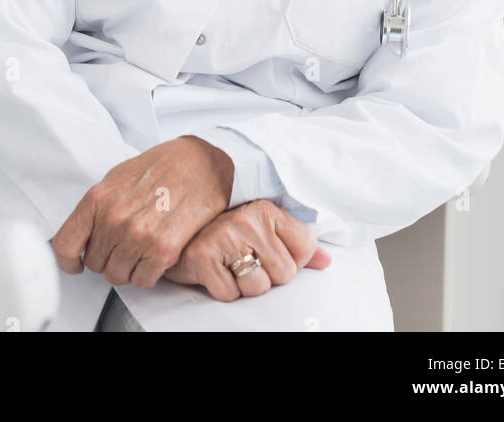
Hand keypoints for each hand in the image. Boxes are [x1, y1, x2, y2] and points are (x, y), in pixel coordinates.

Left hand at [51, 136, 233, 287]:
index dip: (67, 261)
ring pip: (117, 276)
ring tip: (141, 247)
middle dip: (107, 257)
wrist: (201, 163)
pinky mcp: (162, 250)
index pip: (65, 245)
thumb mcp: (118, 177)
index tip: (75, 264)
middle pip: (94, 264)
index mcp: (98, 199)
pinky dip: (147, 273)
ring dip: (127, 267)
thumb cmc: (162, 166)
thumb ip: (98, 207)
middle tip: (124, 242)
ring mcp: (138, 236)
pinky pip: (142, 280)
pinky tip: (154, 254)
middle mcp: (114, 219)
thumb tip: (84, 232)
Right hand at [163, 199, 331, 301]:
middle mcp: (248, 219)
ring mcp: (225, 237)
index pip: (306, 247)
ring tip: (230, 267)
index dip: (291, 260)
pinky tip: (215, 273)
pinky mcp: (204, 258)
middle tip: (244, 260)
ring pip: (259, 288)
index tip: (270, 254)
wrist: (177, 234)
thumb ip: (297, 244)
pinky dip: (222, 290)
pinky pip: (231, 295)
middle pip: (285, 274)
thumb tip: (326, 260)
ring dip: (244, 286)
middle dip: (267, 276)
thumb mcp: (263, 232)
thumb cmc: (225, 236)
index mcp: (266, 209)